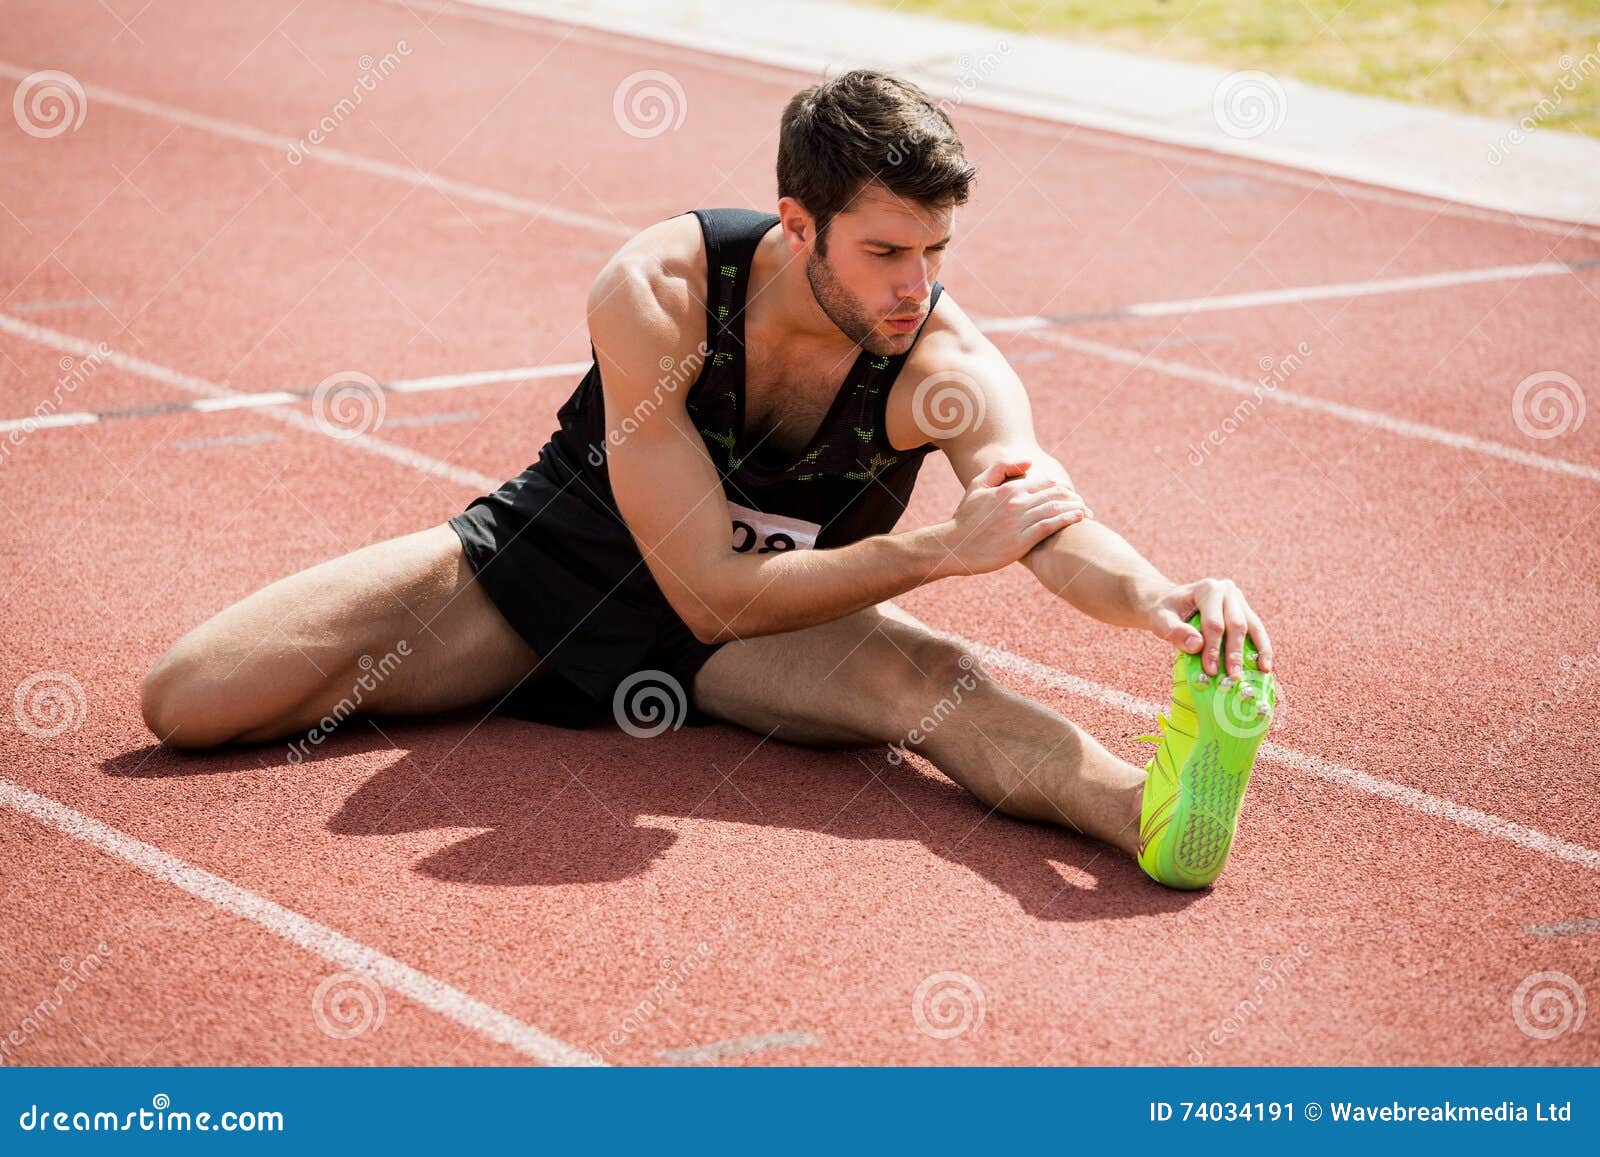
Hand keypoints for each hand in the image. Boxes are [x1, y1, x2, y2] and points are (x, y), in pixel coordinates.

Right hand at [933, 457, 1090, 576]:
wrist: (953, 547)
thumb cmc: (965, 518)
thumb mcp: (978, 485)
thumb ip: (1002, 468)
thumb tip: (1029, 462)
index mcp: (1008, 489)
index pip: (1046, 482)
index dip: (1063, 488)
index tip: (1071, 496)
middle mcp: (1015, 502)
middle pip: (1055, 494)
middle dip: (1073, 498)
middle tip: (1084, 505)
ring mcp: (1018, 521)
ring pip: (1056, 508)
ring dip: (1076, 508)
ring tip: (1087, 512)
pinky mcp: (1020, 541)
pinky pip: (1050, 526)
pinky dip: (1067, 520)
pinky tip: (1079, 519)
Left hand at [1145, 577, 1272, 678]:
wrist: (1169, 603)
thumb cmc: (1164, 612)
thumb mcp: (1161, 620)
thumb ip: (1175, 632)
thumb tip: (1197, 646)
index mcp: (1207, 589)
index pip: (1213, 623)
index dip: (1213, 648)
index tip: (1210, 670)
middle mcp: (1227, 591)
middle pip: (1236, 625)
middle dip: (1235, 653)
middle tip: (1233, 677)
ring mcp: (1239, 600)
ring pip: (1253, 626)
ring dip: (1258, 651)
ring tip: (1262, 671)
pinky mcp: (1245, 611)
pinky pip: (1256, 630)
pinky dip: (1262, 648)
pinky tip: (1264, 666)